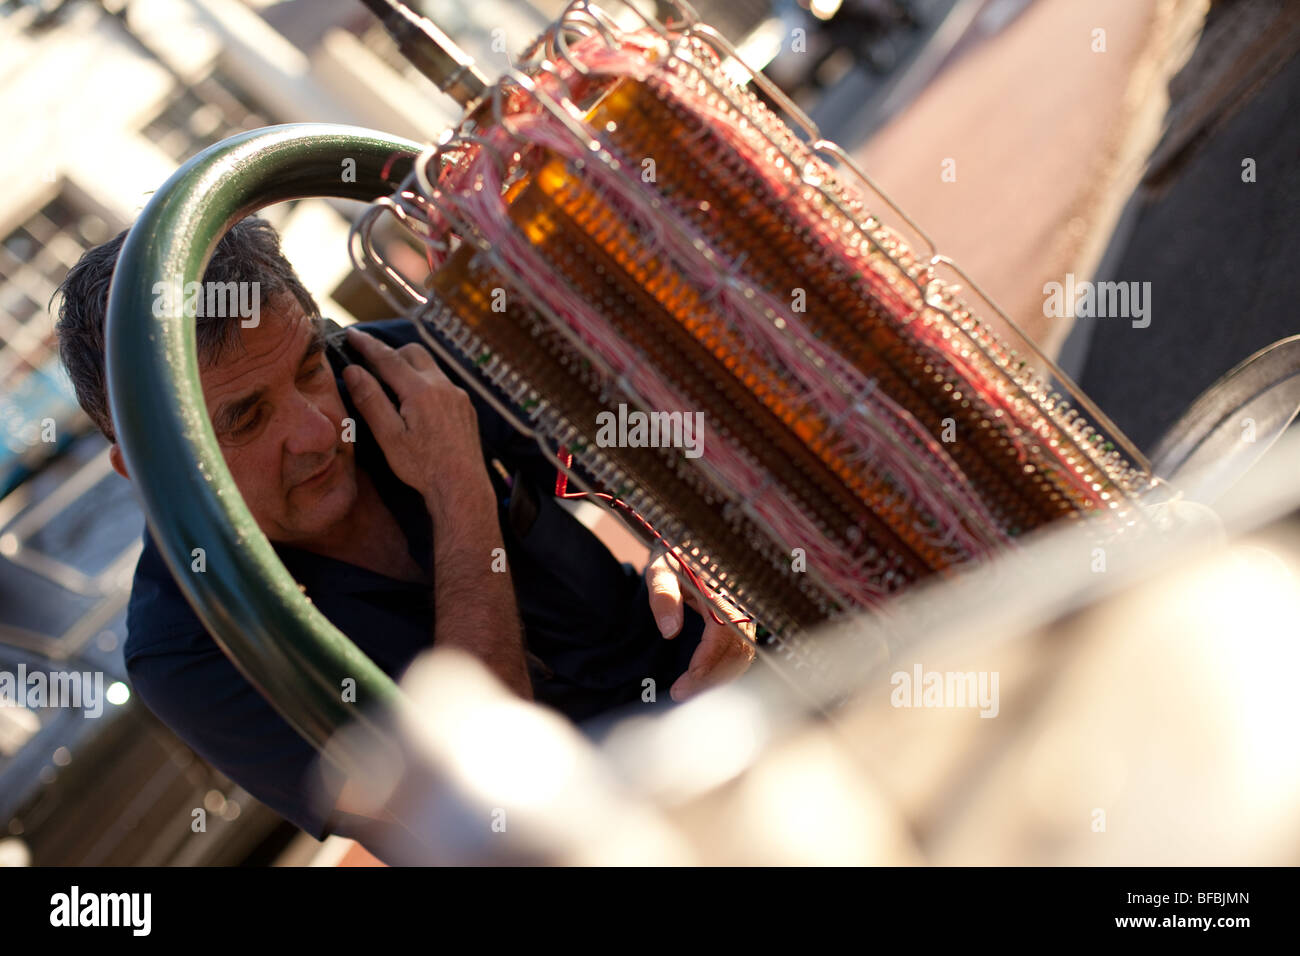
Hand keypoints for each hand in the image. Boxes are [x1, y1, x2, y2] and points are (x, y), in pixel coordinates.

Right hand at [341, 327, 493, 523]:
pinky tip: (417, 404)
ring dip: (409, 368)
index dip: (367, 345)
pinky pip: (443, 383)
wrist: (462, 486)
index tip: (352, 334)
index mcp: (420, 391)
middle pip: (413, 353)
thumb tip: (352, 370)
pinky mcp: (466, 407)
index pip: (387, 358)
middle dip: (390, 353)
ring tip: (392, 384)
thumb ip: (370, 400)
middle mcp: (443, 386)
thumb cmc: (423, 467)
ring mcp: (458, 395)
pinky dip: (425, 383)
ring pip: (430, 367)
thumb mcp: (389, 436)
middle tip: (371, 363)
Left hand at [645, 546, 756, 701]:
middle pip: (737, 651)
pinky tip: (706, 678)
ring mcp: (745, 610)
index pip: (722, 637)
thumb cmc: (673, 556)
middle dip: (710, 680)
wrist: (689, 543)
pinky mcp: (743, 618)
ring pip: (743, 654)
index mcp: (722, 589)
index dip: (704, 667)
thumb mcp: (661, 569)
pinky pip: (742, 648)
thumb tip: (670, 631)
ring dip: (719, 678)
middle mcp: (740, 602)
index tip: (680, 689)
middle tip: (680, 696)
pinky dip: (726, 669)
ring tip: (690, 691)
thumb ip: (664, 596)